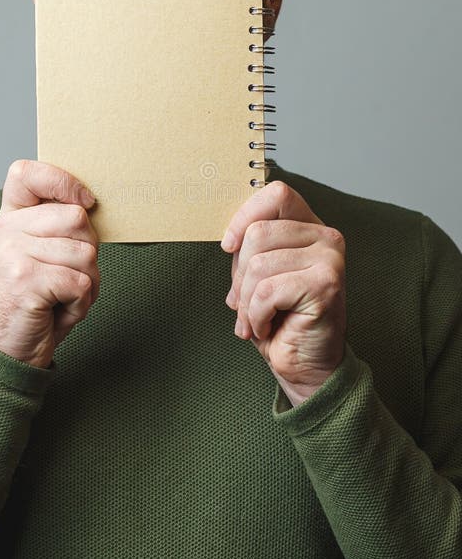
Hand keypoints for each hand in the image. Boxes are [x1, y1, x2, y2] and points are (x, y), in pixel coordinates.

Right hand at [0, 159, 99, 367]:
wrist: (9, 351)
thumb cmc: (37, 303)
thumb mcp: (44, 256)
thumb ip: (58, 226)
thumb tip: (90, 204)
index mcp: (8, 219)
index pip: (27, 173)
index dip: (63, 182)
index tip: (85, 202)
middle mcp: (4, 231)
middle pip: (76, 217)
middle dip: (89, 252)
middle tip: (69, 277)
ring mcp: (11, 253)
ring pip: (85, 252)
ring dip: (87, 282)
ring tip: (62, 297)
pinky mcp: (24, 279)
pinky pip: (81, 282)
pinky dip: (81, 303)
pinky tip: (59, 310)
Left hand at [222, 181, 345, 404]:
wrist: (304, 365)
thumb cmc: (279, 319)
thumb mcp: (257, 275)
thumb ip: (250, 248)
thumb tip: (230, 237)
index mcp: (308, 227)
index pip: (277, 193)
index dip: (244, 215)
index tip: (228, 245)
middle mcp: (325, 236)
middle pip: (257, 233)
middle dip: (240, 275)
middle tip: (245, 303)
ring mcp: (330, 258)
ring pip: (258, 264)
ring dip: (247, 301)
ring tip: (257, 318)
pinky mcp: (327, 283)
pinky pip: (267, 291)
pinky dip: (257, 315)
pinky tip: (269, 326)